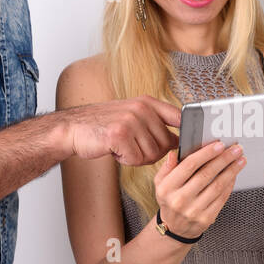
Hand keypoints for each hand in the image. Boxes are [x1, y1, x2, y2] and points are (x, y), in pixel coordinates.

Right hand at [62, 95, 181, 164]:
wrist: (72, 129)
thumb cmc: (103, 126)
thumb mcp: (132, 116)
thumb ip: (155, 124)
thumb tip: (179, 141)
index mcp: (147, 102)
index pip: (179, 117)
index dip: (187, 133)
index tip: (191, 143)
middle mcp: (142, 108)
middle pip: (166, 144)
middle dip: (152, 153)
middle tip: (134, 149)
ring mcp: (131, 120)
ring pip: (152, 154)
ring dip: (137, 157)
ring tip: (122, 147)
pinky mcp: (120, 134)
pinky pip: (136, 159)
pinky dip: (126, 160)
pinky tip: (115, 151)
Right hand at [152, 139, 246, 238]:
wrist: (175, 228)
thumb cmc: (170, 200)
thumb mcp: (160, 183)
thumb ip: (167, 167)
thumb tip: (173, 154)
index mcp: (167, 188)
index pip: (189, 165)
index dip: (206, 153)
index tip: (219, 145)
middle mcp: (180, 199)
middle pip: (206, 174)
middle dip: (224, 159)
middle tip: (236, 149)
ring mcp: (194, 210)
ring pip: (217, 186)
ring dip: (232, 171)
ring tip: (240, 160)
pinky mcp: (206, 218)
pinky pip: (222, 198)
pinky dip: (230, 184)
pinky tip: (234, 175)